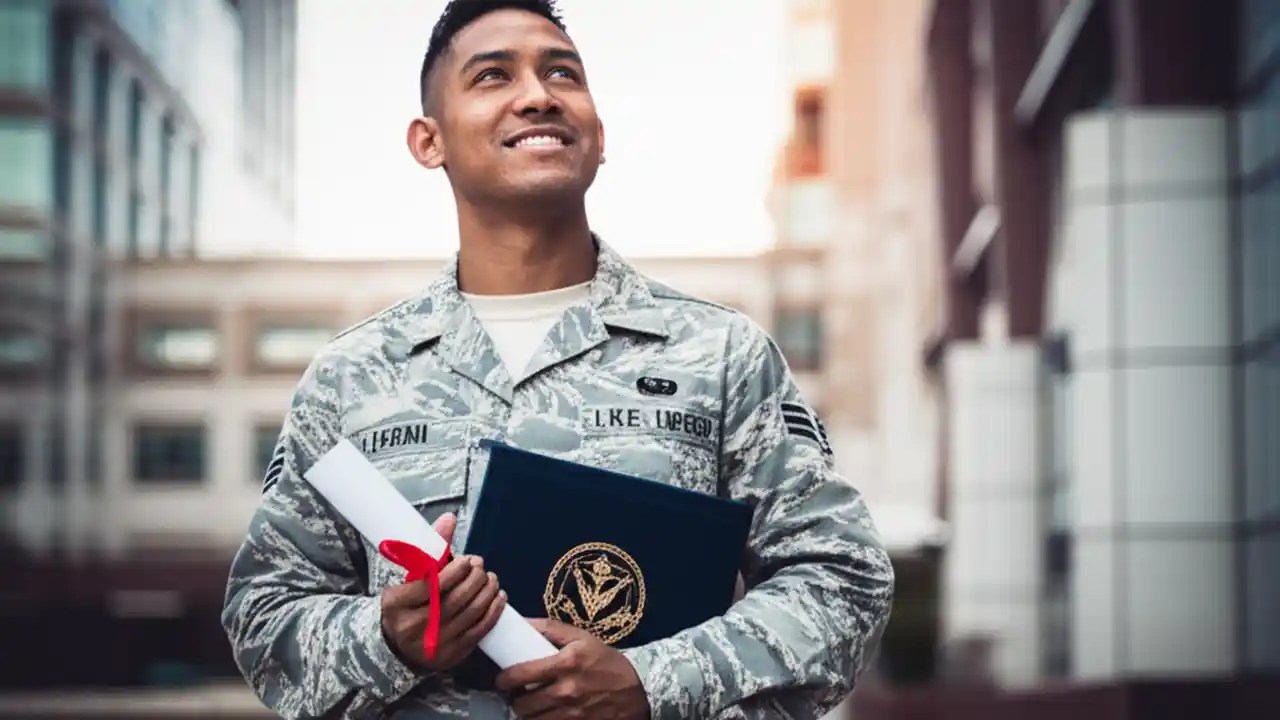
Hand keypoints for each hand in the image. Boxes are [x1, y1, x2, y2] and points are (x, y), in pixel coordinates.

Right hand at [380, 512, 506, 670]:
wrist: (397, 644)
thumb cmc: (406, 603)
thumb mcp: (409, 576)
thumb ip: (429, 547)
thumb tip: (450, 518)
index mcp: (396, 604)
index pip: (431, 585)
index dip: (455, 571)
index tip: (466, 560)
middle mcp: (412, 627)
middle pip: (453, 599)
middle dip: (474, 578)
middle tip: (480, 566)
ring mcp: (432, 645)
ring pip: (469, 613)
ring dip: (487, 591)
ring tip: (490, 578)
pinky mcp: (451, 655)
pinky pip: (478, 630)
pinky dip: (493, 611)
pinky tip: (498, 597)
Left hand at [495, 619, 649, 718]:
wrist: (638, 691)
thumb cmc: (606, 662)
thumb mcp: (581, 638)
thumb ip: (550, 629)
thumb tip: (520, 622)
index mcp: (567, 662)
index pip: (520, 674)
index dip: (504, 679)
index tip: (502, 679)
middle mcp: (568, 690)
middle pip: (522, 704)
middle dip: (515, 700)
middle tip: (518, 694)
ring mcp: (573, 714)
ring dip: (527, 714)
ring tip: (531, 705)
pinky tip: (546, 715)